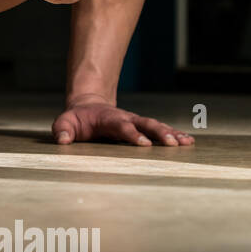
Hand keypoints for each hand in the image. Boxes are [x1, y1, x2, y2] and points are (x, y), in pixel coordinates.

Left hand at [51, 100, 194, 146]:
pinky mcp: (143, 127)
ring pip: (157, 126)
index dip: (133, 134)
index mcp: (109, 119)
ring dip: (171, 134)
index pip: (122, 126)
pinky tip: (188, 142)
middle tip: (172, 144)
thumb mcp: (65, 123)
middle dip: (159, 134)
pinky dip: (175, 135)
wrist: (89, 106)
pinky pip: (161, 130)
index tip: (144, 144)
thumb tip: (62, 140)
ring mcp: (137, 122)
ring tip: (186, 143)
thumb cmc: (77, 120)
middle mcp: (127, 119)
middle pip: (145, 124)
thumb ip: (62, 130)